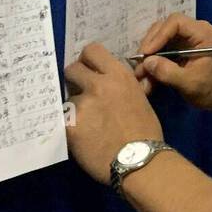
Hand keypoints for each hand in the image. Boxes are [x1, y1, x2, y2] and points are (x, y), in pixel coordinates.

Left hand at [64, 42, 164, 184]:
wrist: (140, 161)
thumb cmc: (146, 131)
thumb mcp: (139, 97)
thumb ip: (119, 86)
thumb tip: (106, 83)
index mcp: (118, 75)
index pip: (91, 50)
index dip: (87, 60)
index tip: (89, 70)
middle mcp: (98, 84)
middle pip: (71, 69)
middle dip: (75, 80)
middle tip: (82, 94)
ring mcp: (82, 105)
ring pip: (68, 99)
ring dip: (76, 108)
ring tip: (88, 125)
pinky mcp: (70, 126)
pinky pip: (65, 121)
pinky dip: (72, 127)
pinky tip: (83, 138)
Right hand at [134, 13, 211, 112]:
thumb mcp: (189, 83)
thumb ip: (168, 72)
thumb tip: (147, 62)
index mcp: (203, 33)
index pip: (176, 22)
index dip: (159, 35)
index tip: (147, 53)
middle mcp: (194, 31)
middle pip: (164, 28)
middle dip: (149, 46)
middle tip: (139, 65)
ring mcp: (185, 40)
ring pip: (159, 40)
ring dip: (148, 58)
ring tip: (140, 76)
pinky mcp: (179, 49)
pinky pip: (161, 51)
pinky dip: (153, 64)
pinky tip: (146, 80)